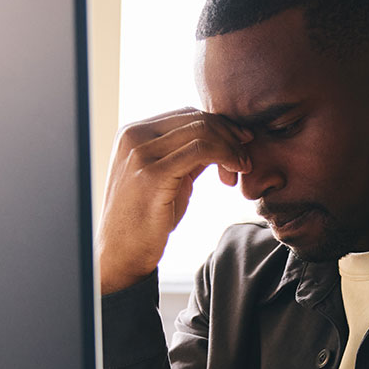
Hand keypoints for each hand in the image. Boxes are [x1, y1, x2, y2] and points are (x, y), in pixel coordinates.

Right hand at [98, 109, 251, 295]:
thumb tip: (218, 138)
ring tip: (244, 166)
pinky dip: (225, 155)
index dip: (219, 125)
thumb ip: (186, 156)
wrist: (121, 254)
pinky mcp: (153, 173)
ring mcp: (140, 153)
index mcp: (132, 133)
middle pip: (195, 118)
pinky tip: (235, 171)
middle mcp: (133, 136)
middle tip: (247, 153)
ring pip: (201, 130)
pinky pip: (201, 150)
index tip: (240, 143)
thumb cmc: (145, 220)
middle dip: (229, 133)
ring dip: (231, 146)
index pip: (186, 114)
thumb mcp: (167, 178)